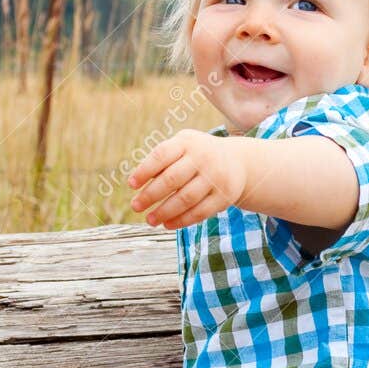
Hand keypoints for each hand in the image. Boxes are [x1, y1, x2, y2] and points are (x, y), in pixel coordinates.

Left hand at [127, 130, 247, 228]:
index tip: (131, 185)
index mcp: (187, 143)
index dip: (144, 171)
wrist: (237, 162)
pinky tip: (168, 224)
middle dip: (150, 195)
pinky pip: (200, 212)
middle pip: (172, 179)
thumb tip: (137, 184)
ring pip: (185, 198)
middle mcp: (203, 158)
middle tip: (135, 206)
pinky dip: (182, 220)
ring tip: (150, 220)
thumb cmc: (197, 155)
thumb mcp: (182, 147)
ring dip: (164, 212)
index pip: (161, 155)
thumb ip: (161, 161)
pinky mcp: (224, 196)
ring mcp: (215, 178)